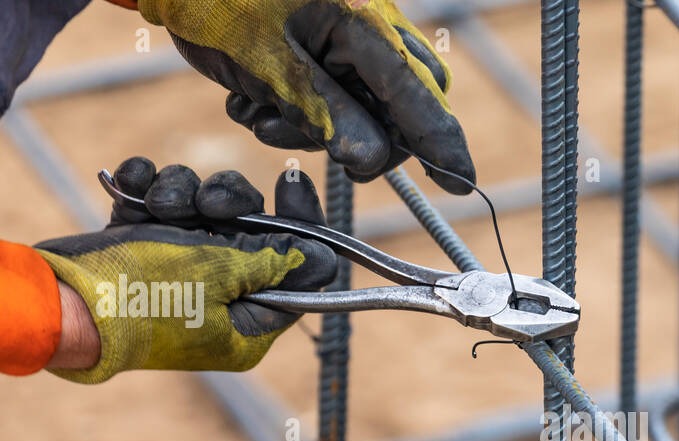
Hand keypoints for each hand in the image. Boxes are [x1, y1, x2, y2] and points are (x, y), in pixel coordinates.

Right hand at [34, 157, 337, 382]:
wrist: (57, 298)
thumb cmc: (141, 294)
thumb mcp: (217, 272)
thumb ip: (270, 260)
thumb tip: (323, 258)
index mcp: (248, 326)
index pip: (300, 272)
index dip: (301, 223)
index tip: (291, 180)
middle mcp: (220, 304)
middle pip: (251, 232)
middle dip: (229, 201)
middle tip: (207, 202)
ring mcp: (179, 276)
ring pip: (204, 211)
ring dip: (182, 193)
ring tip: (158, 205)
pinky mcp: (142, 251)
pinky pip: (161, 207)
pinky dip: (147, 189)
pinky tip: (132, 185)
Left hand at [137, 0, 474, 192]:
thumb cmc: (218, 0)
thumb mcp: (267, 66)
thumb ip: (324, 114)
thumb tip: (373, 160)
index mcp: (364, 25)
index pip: (420, 95)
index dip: (442, 144)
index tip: (460, 184)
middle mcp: (374, 24)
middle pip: (410, 102)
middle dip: (372, 141)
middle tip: (328, 155)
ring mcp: (355, 30)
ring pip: (374, 103)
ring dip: (326, 128)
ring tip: (264, 118)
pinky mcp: (332, 37)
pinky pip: (344, 89)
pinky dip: (309, 110)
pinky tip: (262, 101)